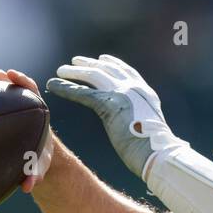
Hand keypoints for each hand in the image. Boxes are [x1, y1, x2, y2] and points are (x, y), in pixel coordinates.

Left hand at [46, 55, 182, 179]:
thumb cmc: (156, 150)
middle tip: (76, 61)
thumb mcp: (151, 128)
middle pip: (108, 70)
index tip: (103, 59)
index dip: (114, 64)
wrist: (158, 153)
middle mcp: (134, 89)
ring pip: (94, 76)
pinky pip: (82, 93)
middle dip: (90, 64)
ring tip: (61, 71)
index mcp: (146, 93)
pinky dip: (66, 88)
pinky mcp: (108, 104)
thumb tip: (139, 128)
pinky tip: (54, 85)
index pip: (128, 72)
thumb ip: (142, 120)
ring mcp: (122, 94)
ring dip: (75, 72)